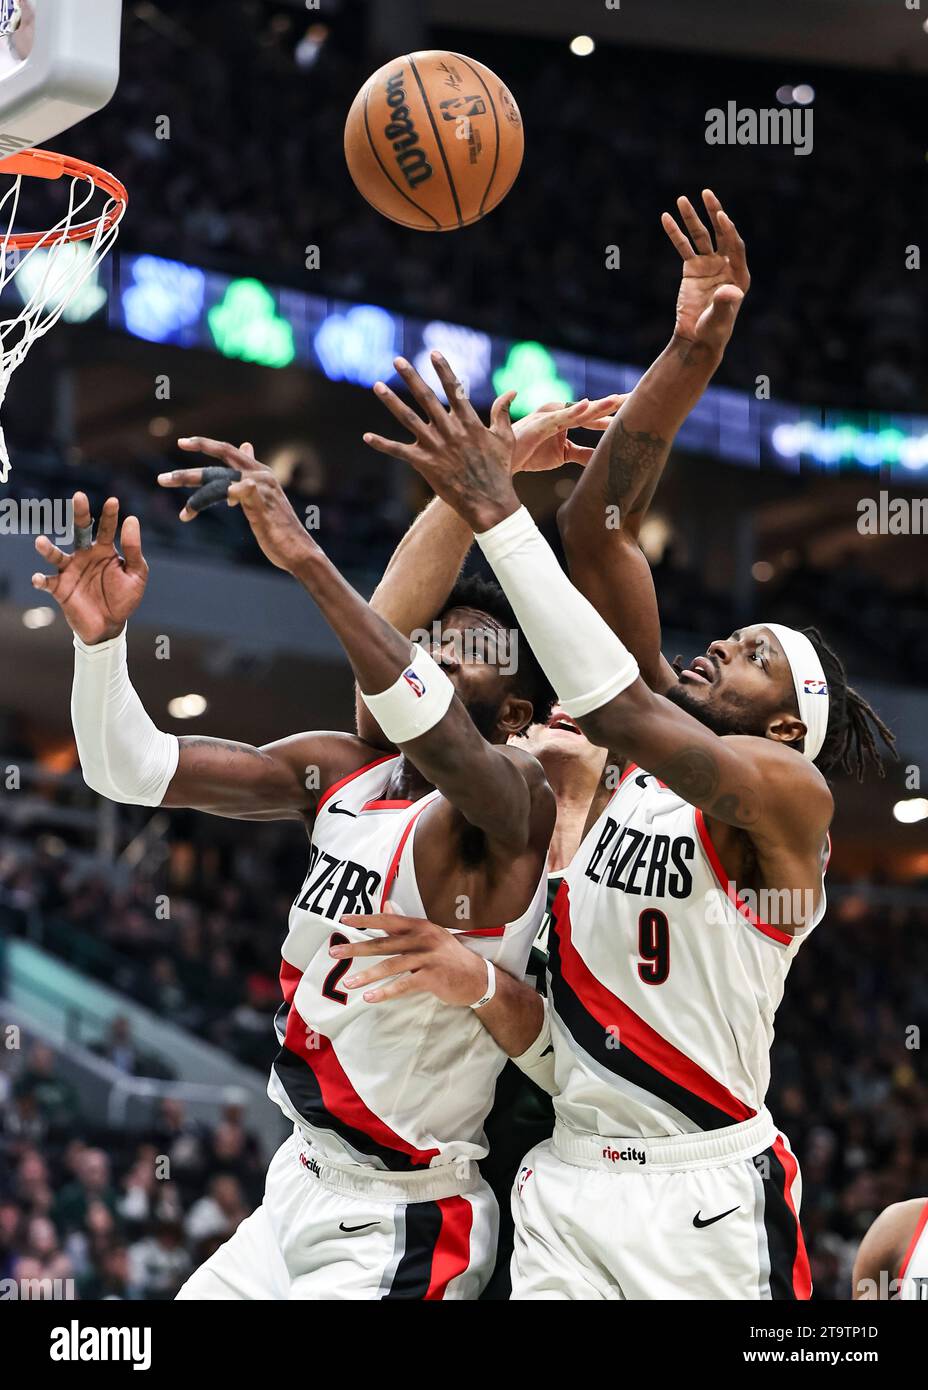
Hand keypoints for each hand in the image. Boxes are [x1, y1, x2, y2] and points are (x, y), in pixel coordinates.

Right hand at [31, 493, 148, 644]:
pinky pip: (48, 582)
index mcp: (105, 550)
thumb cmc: (124, 598)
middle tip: (79, 496)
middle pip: (80, 531)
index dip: (110, 515)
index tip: (114, 501)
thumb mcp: (136, 574)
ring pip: (57, 555)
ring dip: (48, 549)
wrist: (110, 625)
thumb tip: (132, 520)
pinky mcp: (60, 588)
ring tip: (41, 542)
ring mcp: (71, 570)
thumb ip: (133, 550)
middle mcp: (85, 555)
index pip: (107, 528)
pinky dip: (41, 580)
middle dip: (80, 514)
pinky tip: (38, 578)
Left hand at [158, 439, 316, 574]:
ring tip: (174, 501)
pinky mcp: (259, 501)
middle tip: (163, 478)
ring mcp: (261, 487)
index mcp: (260, 473)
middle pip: (218, 463)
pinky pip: (230, 492)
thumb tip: (244, 454)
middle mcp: (260, 474)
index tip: (182, 442)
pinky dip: (209, 498)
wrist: (298, 550)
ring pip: (217, 481)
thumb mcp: (261, 500)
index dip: (205, 444)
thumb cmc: (278, 529)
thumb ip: (249, 480)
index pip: (229, 451)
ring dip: (191, 489)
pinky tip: (190, 511)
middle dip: (188, 470)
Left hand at [334, 904, 489, 1006]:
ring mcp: (428, 958)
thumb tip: (385, 906)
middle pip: (384, 943)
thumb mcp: (429, 936)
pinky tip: (370, 997)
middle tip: (335, 953)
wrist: (478, 978)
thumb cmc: (449, 957)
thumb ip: (405, 926)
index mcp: (420, 926)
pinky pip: (404, 985)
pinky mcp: (433, 977)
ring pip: (391, 966)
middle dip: (357, 948)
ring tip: (349, 983)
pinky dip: (386, 992)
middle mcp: (423, 938)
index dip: (366, 920)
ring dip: (368, 975)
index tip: (344, 920)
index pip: (388, 920)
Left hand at [364, 353, 519, 532]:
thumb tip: (511, 391)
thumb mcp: (506, 438)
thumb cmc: (499, 470)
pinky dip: (382, 444)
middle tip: (397, 360)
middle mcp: (450, 430)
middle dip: (411, 377)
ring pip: (408, 418)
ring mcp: (435, 446)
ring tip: (377, 385)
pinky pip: (399, 452)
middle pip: (426, 398)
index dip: (444, 370)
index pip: (454, 389)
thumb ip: (503, 412)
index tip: (434, 353)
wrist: (489, 502)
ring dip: (391, 401)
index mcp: (469, 422)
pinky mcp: (425, 464)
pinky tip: (366, 436)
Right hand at [513, 395, 624, 472]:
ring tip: (616, 400)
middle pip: (591, 409)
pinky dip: (573, 411)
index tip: (635, 407)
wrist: (504, 460)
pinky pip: (559, 418)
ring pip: (579, 411)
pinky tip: (588, 405)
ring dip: (598, 406)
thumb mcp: (563, 455)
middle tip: (634, 397)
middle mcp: (560, 413)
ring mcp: (550, 417)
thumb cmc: (530, 454)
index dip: (614, 411)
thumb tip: (601, 459)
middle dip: (612, 403)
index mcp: (566, 419)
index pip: (595, 414)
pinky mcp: (540, 424)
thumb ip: (582, 454)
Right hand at [661, 190, 749, 352]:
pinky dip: (675, 233)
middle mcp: (725, 265)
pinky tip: (666, 218)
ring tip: (681, 200)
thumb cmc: (714, 331)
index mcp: (739, 274)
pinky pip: (683, 247)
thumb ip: (725, 303)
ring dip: (691, 218)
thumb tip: (731, 291)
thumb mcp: (720, 318)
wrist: (696, 338)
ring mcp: (708, 264)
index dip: (728, 231)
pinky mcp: (692, 269)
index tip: (720, 216)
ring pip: (700, 236)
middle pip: (720, 233)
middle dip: (714, 213)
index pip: (734, 246)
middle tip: (707, 194)